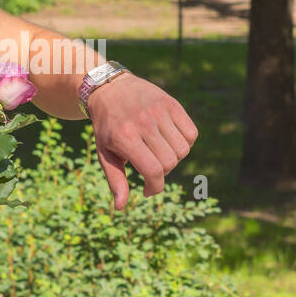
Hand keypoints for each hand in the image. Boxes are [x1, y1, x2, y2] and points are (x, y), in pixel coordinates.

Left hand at [86, 72, 197, 211]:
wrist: (109, 88)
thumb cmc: (107, 127)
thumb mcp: (104, 153)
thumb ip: (115, 180)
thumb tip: (121, 207)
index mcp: (125, 137)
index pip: (154, 171)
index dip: (155, 187)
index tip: (149, 189)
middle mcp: (144, 123)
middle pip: (170, 162)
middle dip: (163, 172)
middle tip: (150, 166)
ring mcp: (159, 111)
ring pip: (183, 149)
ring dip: (175, 157)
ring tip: (159, 152)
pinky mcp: (172, 103)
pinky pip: (191, 133)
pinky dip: (185, 142)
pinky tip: (169, 140)